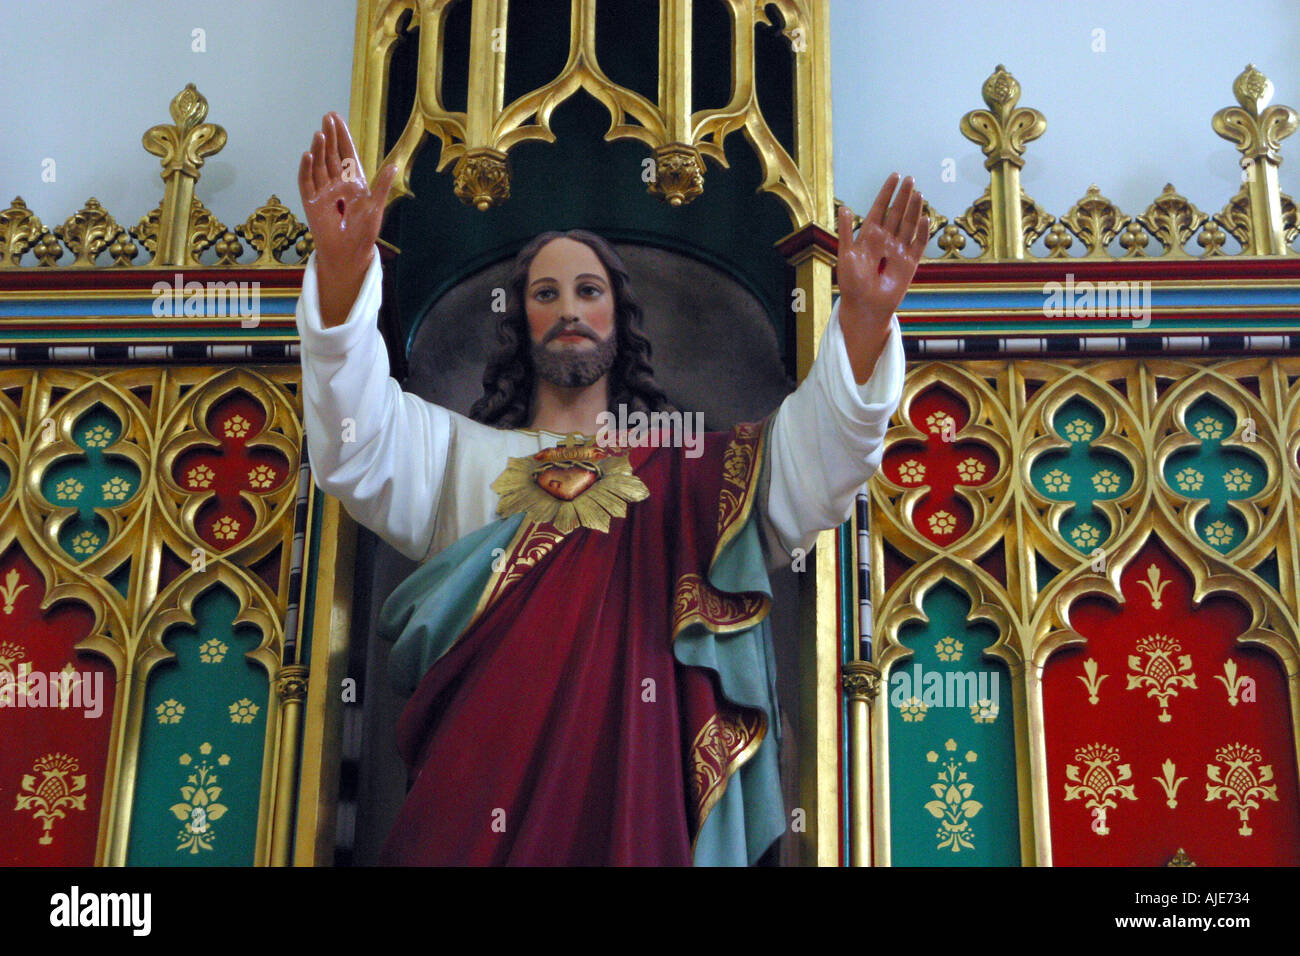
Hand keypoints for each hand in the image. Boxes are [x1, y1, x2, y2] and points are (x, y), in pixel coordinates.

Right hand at [297, 112, 396, 326]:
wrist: (349, 253)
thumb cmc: (363, 232)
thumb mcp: (375, 207)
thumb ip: (381, 186)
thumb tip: (394, 166)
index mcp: (353, 182)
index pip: (346, 154)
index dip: (342, 136)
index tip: (337, 118)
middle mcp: (336, 183)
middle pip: (331, 154)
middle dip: (330, 136)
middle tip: (327, 117)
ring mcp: (322, 191)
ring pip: (319, 164)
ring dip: (319, 149)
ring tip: (321, 132)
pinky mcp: (311, 202)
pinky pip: (306, 181)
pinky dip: (306, 168)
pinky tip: (308, 154)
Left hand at [835, 173, 928, 382]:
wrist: (864, 306)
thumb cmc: (851, 282)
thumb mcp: (846, 254)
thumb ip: (846, 231)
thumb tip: (845, 208)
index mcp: (869, 235)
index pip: (880, 208)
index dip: (887, 193)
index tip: (895, 176)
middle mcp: (886, 240)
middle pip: (897, 213)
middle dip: (903, 196)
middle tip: (910, 179)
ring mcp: (899, 250)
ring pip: (908, 225)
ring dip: (914, 209)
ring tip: (918, 193)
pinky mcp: (910, 262)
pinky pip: (918, 244)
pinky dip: (922, 232)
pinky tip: (924, 218)